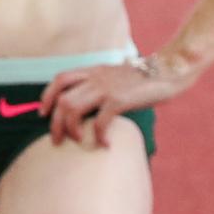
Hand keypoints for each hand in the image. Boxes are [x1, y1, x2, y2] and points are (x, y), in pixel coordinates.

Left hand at [40, 55, 187, 148]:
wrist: (170, 69)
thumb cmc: (146, 78)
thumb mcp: (117, 76)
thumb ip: (102, 85)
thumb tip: (91, 106)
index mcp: (93, 70)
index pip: (60, 79)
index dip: (48, 96)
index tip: (43, 113)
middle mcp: (95, 78)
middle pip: (62, 99)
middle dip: (55, 122)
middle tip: (56, 140)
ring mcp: (106, 88)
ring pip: (73, 109)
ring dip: (71, 129)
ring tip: (78, 142)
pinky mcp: (120, 100)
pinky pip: (101, 121)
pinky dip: (99, 135)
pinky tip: (104, 145)